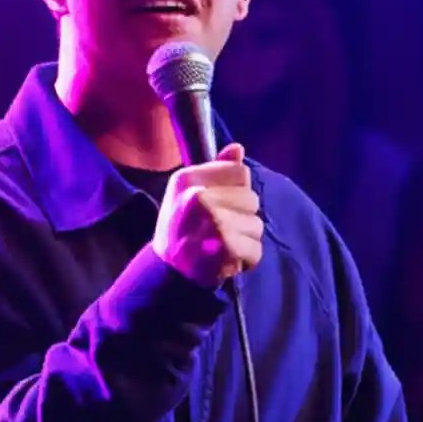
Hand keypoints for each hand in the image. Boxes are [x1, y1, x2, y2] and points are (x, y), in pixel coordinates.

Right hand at [153, 143, 263, 287]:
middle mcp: (198, 198)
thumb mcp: (188, 193)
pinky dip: (246, 260)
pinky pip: (256, 250)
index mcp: (187, 179)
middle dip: (242, 216)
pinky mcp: (226, 248)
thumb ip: (215, 169)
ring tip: (220, 245)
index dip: (235, 190)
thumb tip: (238, 148)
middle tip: (218, 230)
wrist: (166, 273)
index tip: (218, 205)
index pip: (240, 172)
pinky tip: (225, 261)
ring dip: (245, 239)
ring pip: (257, 225)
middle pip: (252, 198)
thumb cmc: (181, 229)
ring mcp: (213, 223)